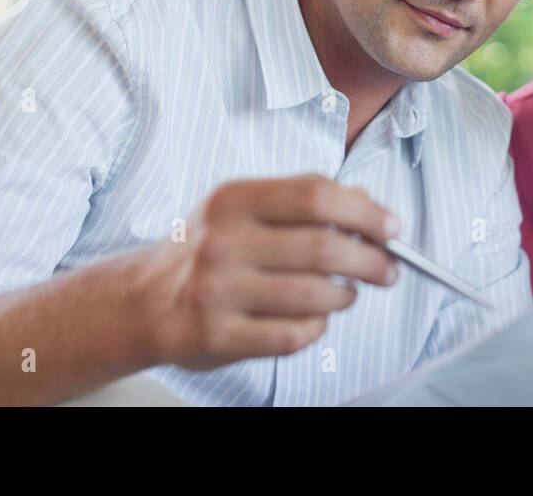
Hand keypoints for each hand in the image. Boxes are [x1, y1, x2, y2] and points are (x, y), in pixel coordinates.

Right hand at [132, 174, 400, 370]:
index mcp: (234, 201)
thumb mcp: (242, 208)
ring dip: (346, 295)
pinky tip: (313, 317)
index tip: (391, 227)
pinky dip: (317, 327)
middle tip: (388, 268)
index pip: (316, 195)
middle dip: (371, 260)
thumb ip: (300, 199)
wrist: (140, 302)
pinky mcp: (221, 336)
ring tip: (347, 292)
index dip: (365, 211)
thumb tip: (365, 198)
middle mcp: (224, 243)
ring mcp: (219, 291)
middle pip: (324, 248)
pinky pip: (295, 335)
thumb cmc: (202, 250)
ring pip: (316, 295)